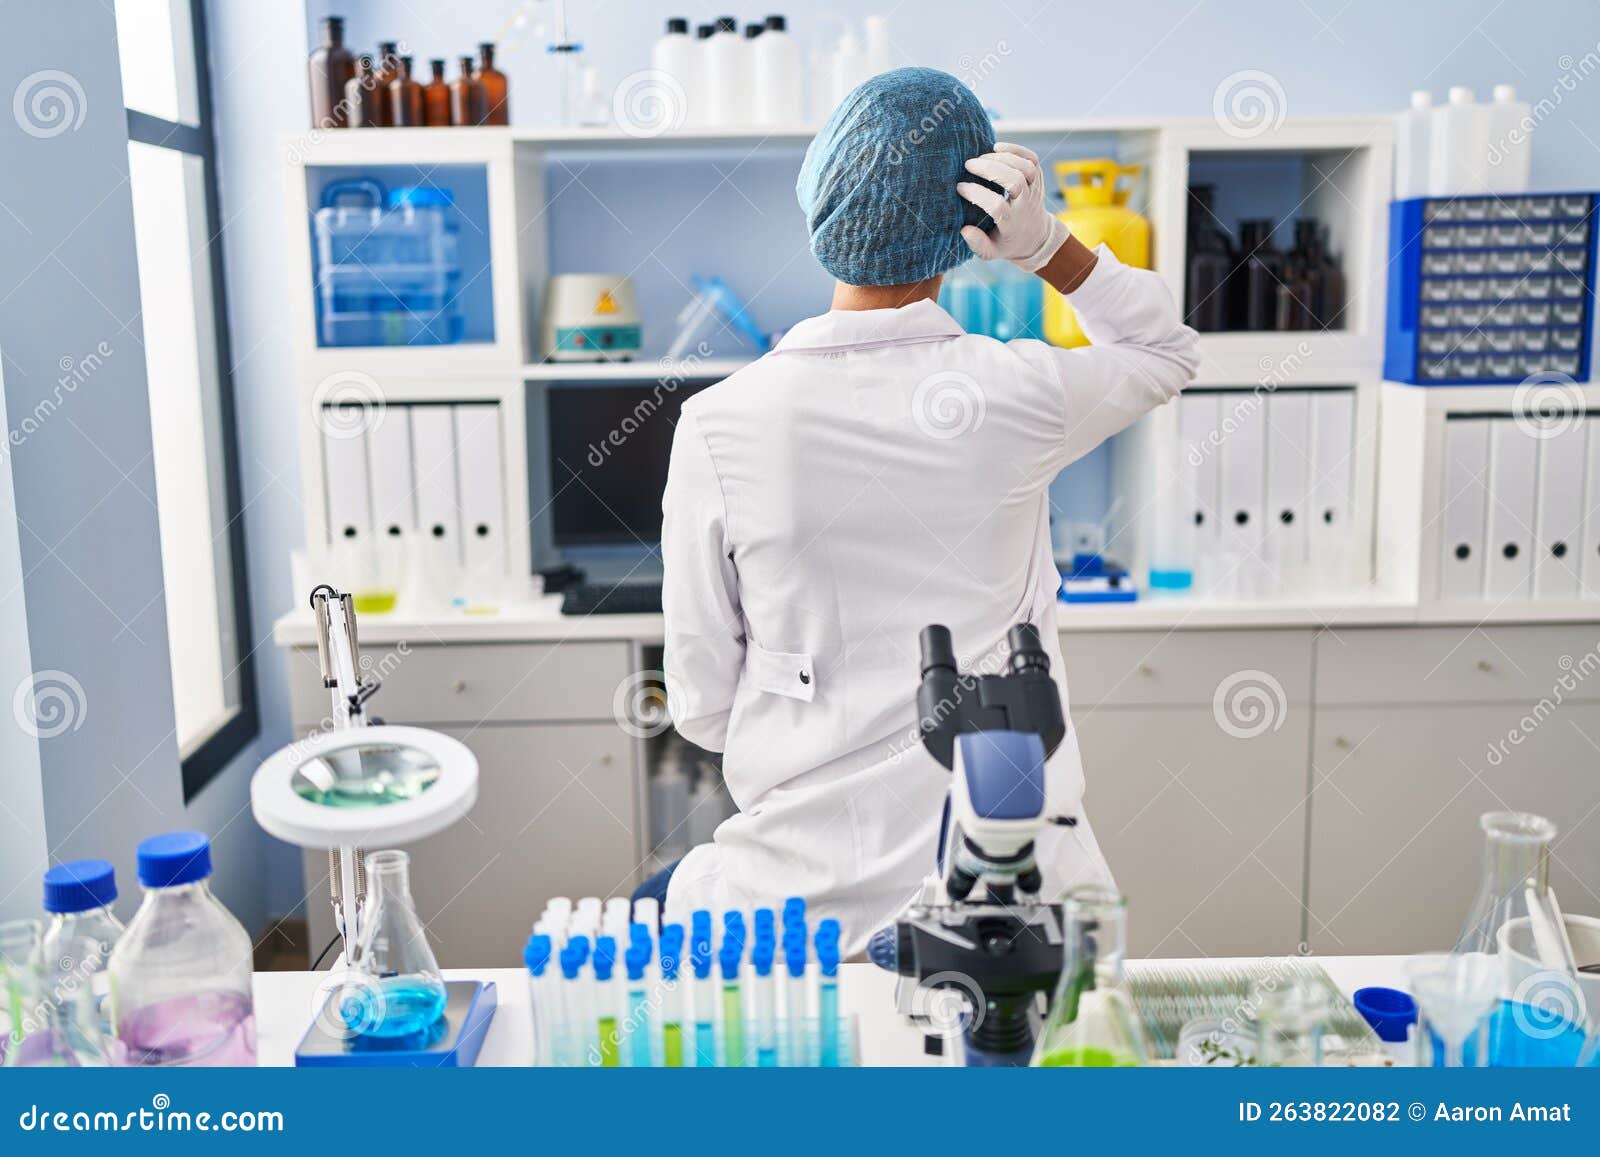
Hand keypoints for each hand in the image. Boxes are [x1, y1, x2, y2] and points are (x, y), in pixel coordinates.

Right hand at [957, 142, 1069, 272]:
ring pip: (1025, 167)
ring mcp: (1035, 189)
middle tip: (969, 164)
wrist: (1035, 236)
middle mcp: (1026, 204)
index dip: (978, 194)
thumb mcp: (991, 252)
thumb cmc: (1006, 242)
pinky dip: (1016, 149)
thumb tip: (965, 229)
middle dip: (990, 169)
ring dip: (1002, 157)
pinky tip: (997, 147)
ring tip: (981, 157)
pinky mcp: (1038, 177)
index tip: (960, 188)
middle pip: (1014, 181)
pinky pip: (1032, 158)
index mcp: (1012, 223)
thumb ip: (977, 244)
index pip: (997, 206)